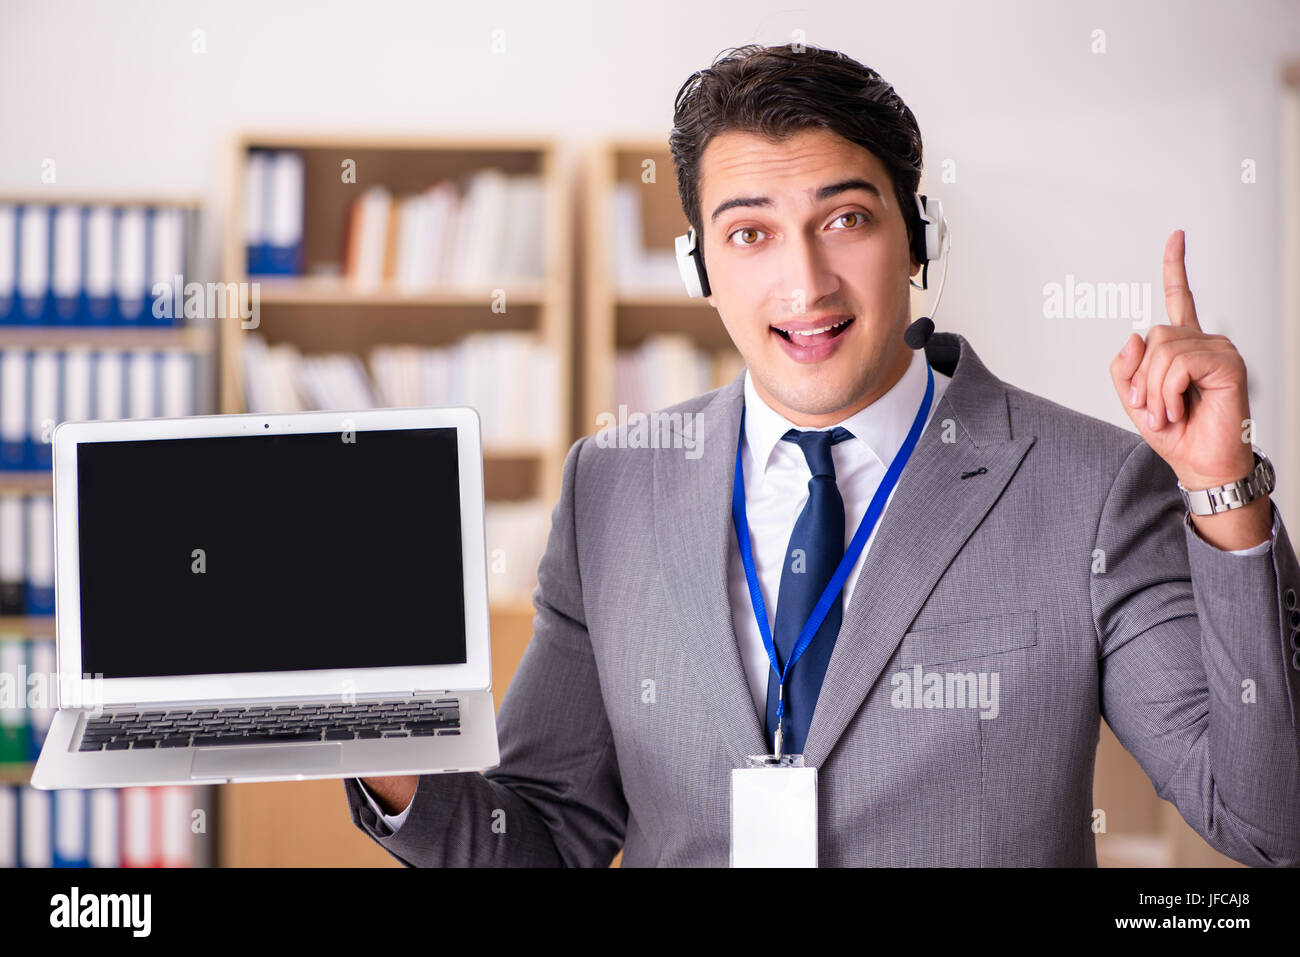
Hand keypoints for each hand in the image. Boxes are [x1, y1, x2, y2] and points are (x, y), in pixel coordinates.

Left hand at [1109, 229, 1253, 488]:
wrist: (1200, 462)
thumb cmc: (1175, 432)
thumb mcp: (1134, 400)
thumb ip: (1125, 368)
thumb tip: (1132, 335)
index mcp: (1182, 346)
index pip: (1178, 299)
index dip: (1175, 267)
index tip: (1176, 236)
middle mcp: (1203, 342)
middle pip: (1153, 336)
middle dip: (1141, 377)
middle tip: (1150, 408)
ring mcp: (1218, 349)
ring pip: (1163, 350)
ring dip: (1154, 389)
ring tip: (1166, 412)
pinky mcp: (1227, 362)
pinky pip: (1179, 364)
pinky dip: (1168, 392)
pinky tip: (1178, 409)